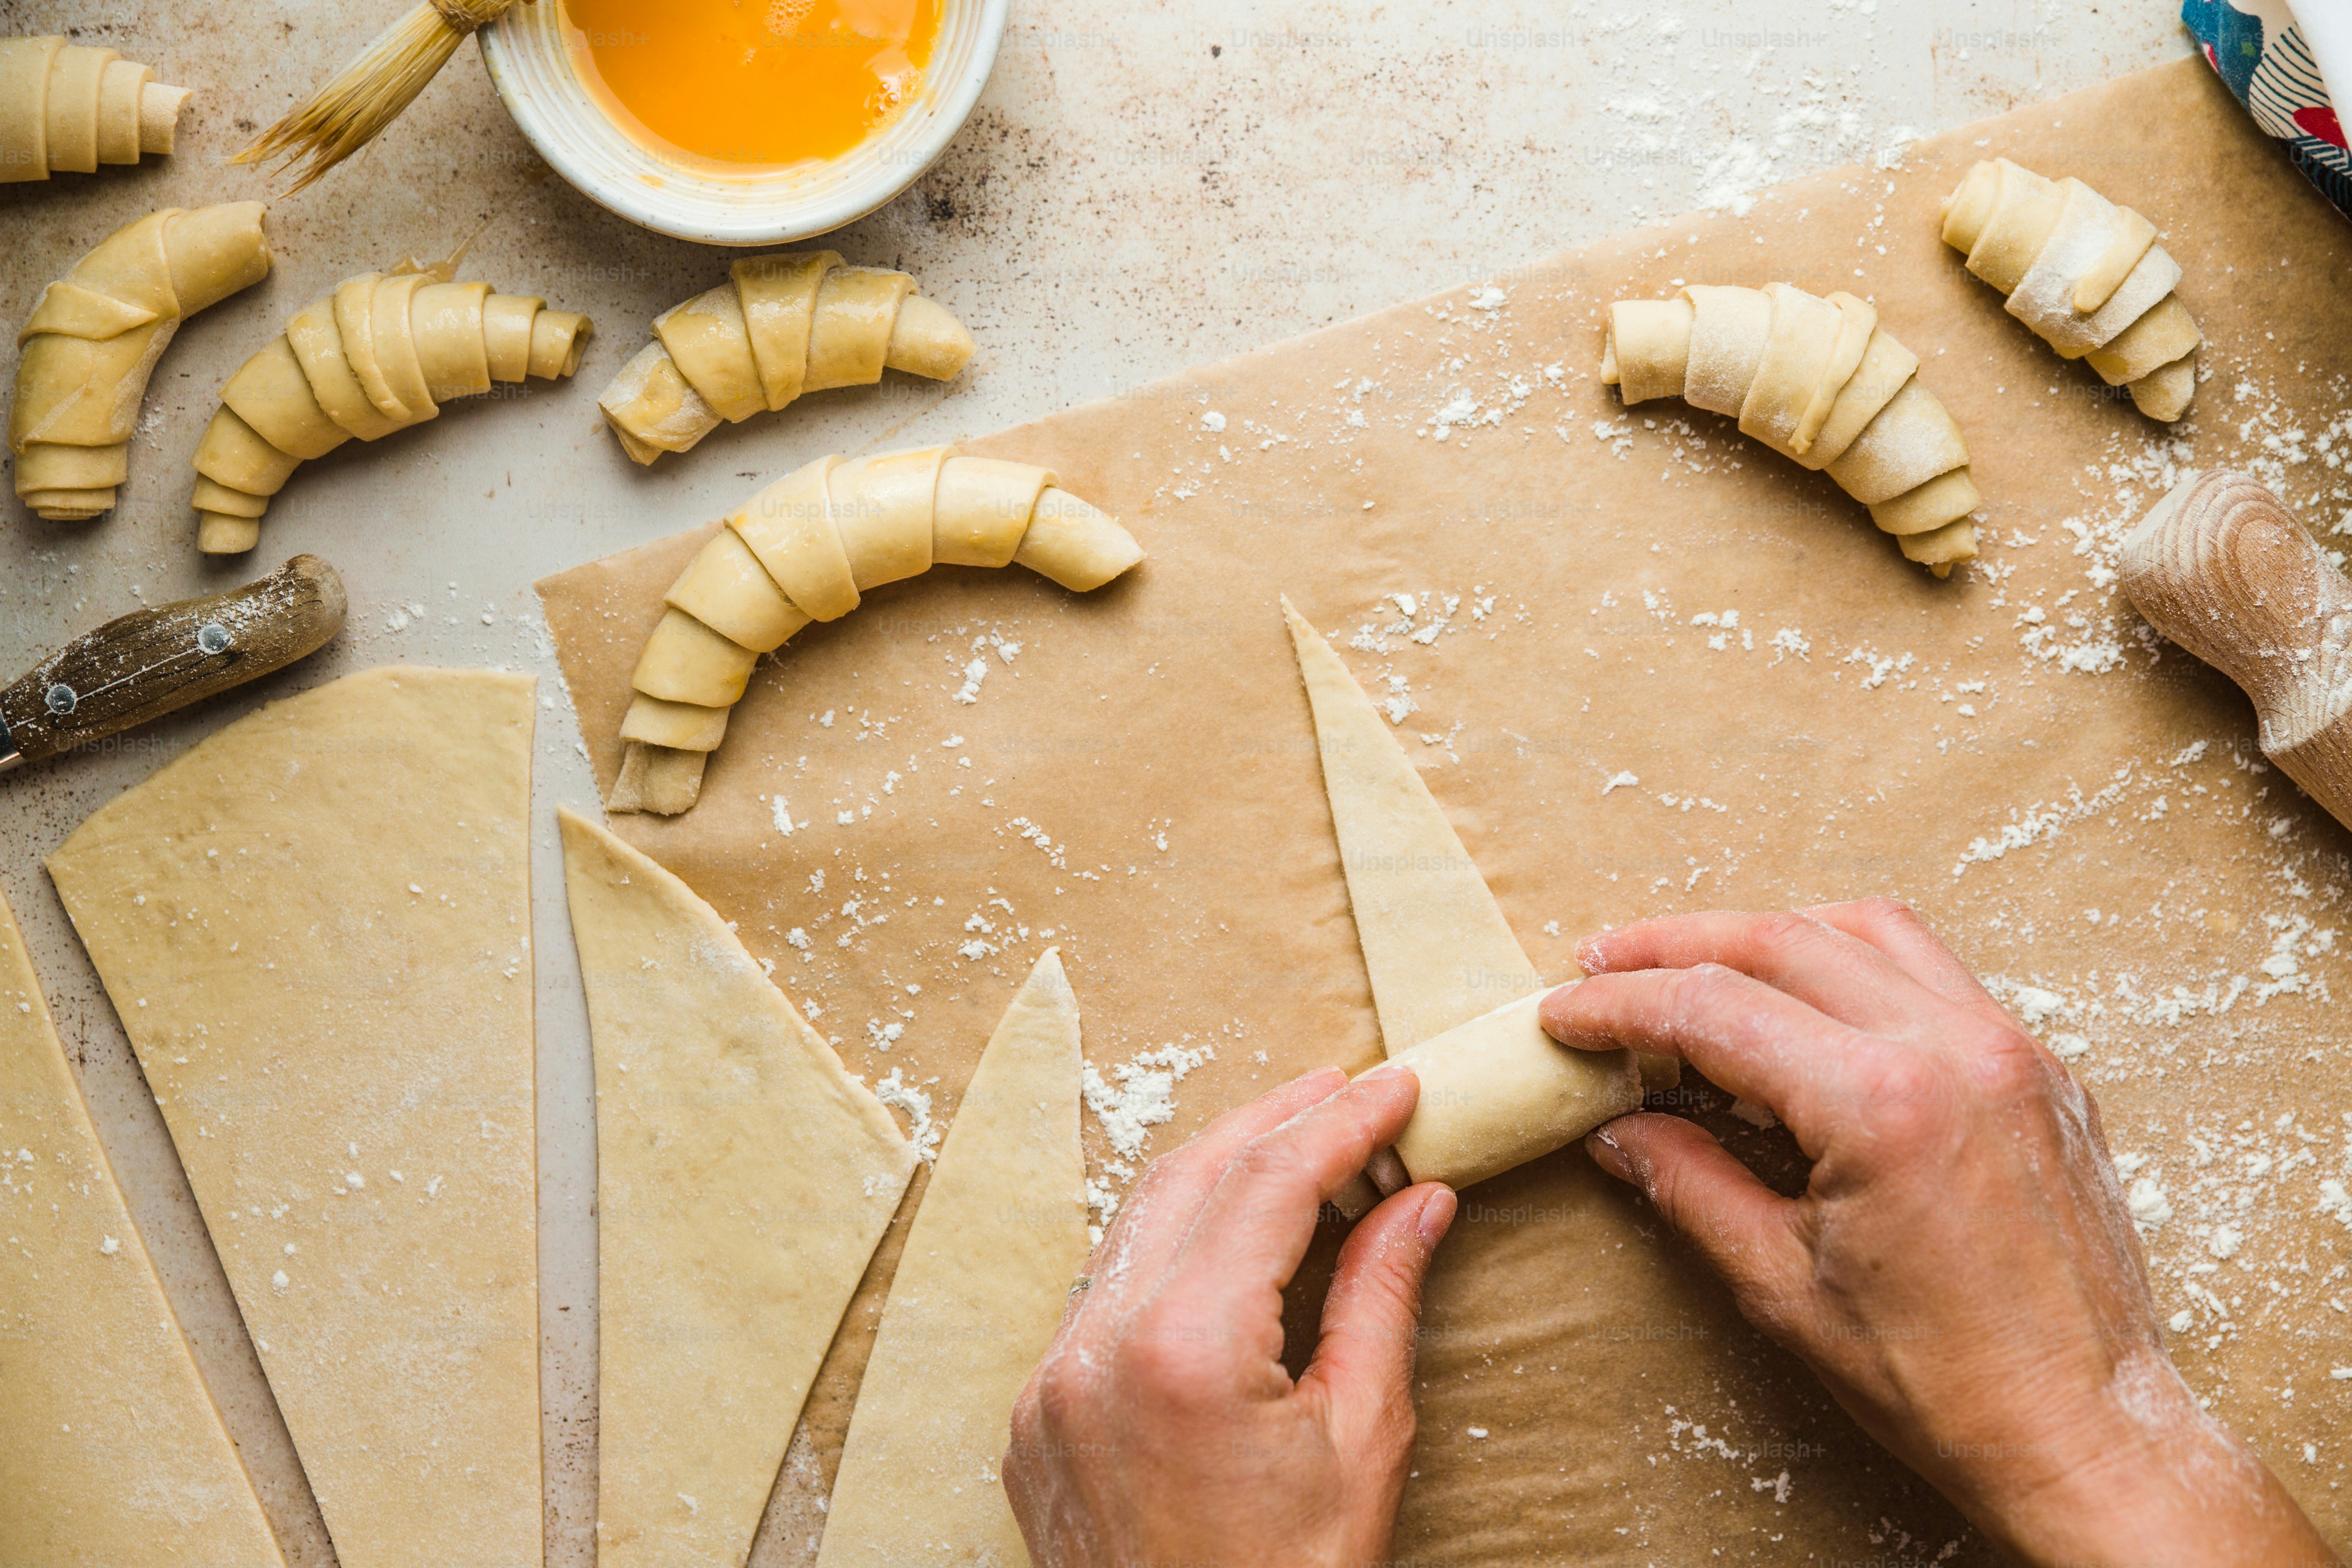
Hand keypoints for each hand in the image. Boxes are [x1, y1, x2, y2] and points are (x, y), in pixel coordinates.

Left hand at [1004, 1066, 1457, 1567]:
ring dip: (1217, 1172)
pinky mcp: (1036, 1413)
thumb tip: (1418, 1199)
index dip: (1340, 1122)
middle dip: (1275, 1120)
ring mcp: (1052, 1382)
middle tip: (1349, 1090)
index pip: (1269, 1185)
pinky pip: (1104, 1291)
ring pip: (1136, 1226)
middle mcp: (1097, 1351)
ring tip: (1297, 1140)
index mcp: (1184, 1353)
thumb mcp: (1363, 1442)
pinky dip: (1169, 1243)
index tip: (1396, 1087)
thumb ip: (1381, 1301)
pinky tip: (1225, 1232)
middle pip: (1190, 1180)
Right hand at [1541, 899, 2333, 1566]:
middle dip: (1676, 946)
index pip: (1715, 1010)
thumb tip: (1618, 1129)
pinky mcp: (2040, 1073)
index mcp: (1883, 1105)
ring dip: (1769, 935)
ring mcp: (2010, 1053)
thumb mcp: (1782, 1287)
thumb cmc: (1944, 1385)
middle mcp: (1954, 1051)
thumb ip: (1690, 1184)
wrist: (2087, 1435)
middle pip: (1782, 941)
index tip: (1565, 1014)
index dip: (1621, 1007)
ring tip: (1699, 964)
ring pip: (1867, 932)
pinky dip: (1854, 964)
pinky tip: (1808, 1001)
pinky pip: (1934, 973)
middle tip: (1605, 964)